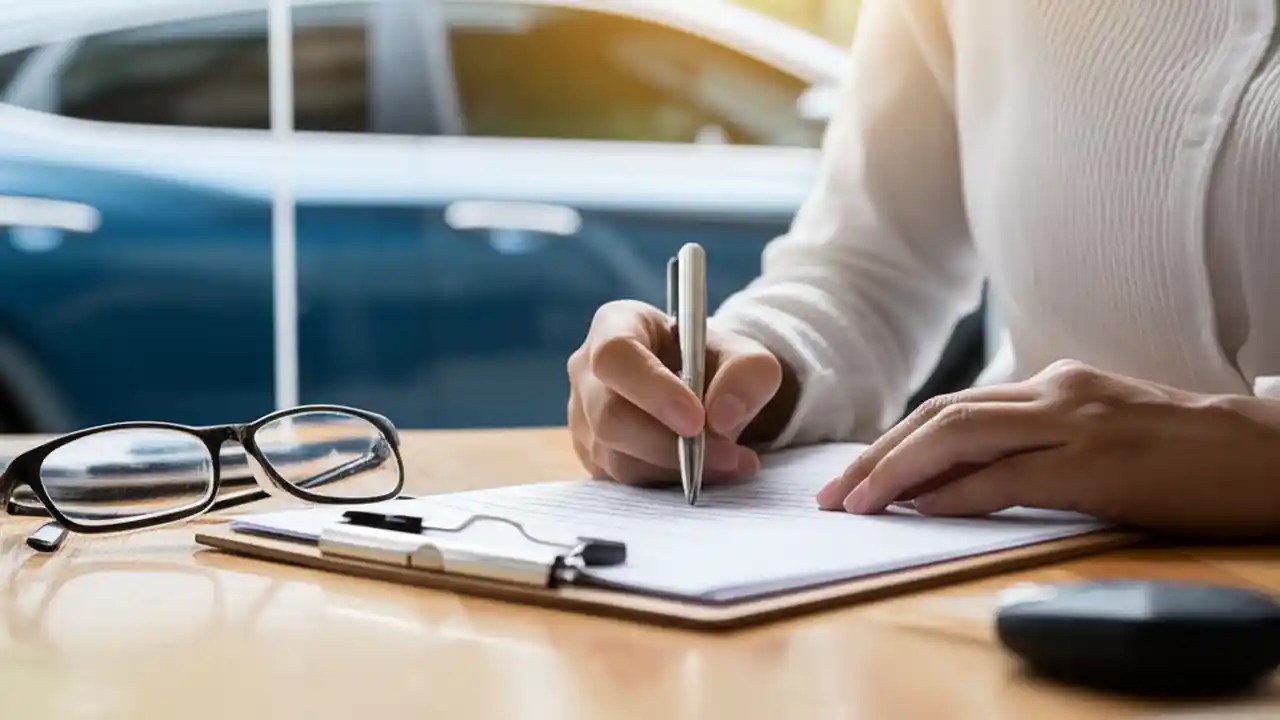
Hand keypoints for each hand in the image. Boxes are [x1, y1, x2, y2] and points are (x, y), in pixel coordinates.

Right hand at [567, 300, 793, 485]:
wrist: (698, 388)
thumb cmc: (711, 361)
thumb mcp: (744, 354)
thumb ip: (746, 374)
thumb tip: (723, 416)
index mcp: (616, 325)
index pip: (615, 355)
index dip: (652, 389)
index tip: (697, 420)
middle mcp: (588, 371)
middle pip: (611, 417)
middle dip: (669, 444)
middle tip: (729, 454)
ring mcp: (583, 419)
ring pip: (619, 458)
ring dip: (679, 469)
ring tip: (733, 462)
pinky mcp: (593, 458)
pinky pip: (625, 482)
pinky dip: (671, 482)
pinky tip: (709, 472)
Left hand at [817, 359, 1279, 538]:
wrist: (1266, 455)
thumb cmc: (1181, 453)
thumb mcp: (1095, 433)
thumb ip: (1033, 442)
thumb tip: (960, 477)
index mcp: (1050, 384)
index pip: (951, 407)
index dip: (893, 441)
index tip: (853, 475)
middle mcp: (1054, 392)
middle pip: (938, 415)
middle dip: (876, 455)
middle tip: (832, 494)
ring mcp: (1075, 423)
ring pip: (959, 434)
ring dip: (896, 470)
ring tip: (856, 503)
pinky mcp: (1097, 463)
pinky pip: (1008, 476)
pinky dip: (956, 493)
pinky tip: (920, 509)